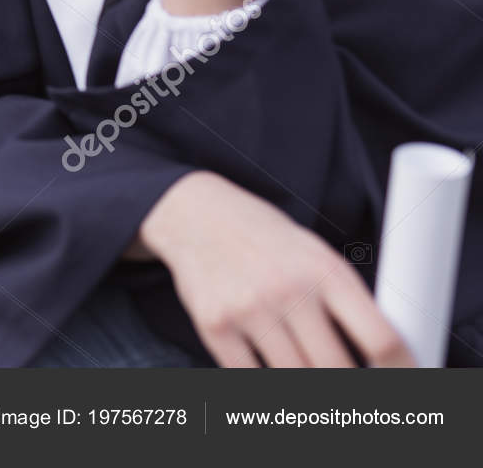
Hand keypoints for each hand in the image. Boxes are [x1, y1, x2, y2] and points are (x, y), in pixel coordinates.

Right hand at [137, 172, 414, 367]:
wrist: (195, 215)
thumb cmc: (265, 239)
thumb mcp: (316, 254)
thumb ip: (345, 301)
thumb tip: (380, 358)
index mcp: (326, 271)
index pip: (381, 339)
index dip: (402, 371)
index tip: (404, 380)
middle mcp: (289, 290)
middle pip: (338, 370)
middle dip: (348, 383)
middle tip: (344, 374)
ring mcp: (249, 310)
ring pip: (296, 380)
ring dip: (307, 385)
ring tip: (306, 368)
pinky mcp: (215, 326)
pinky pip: (250, 379)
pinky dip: (266, 382)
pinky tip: (271, 367)